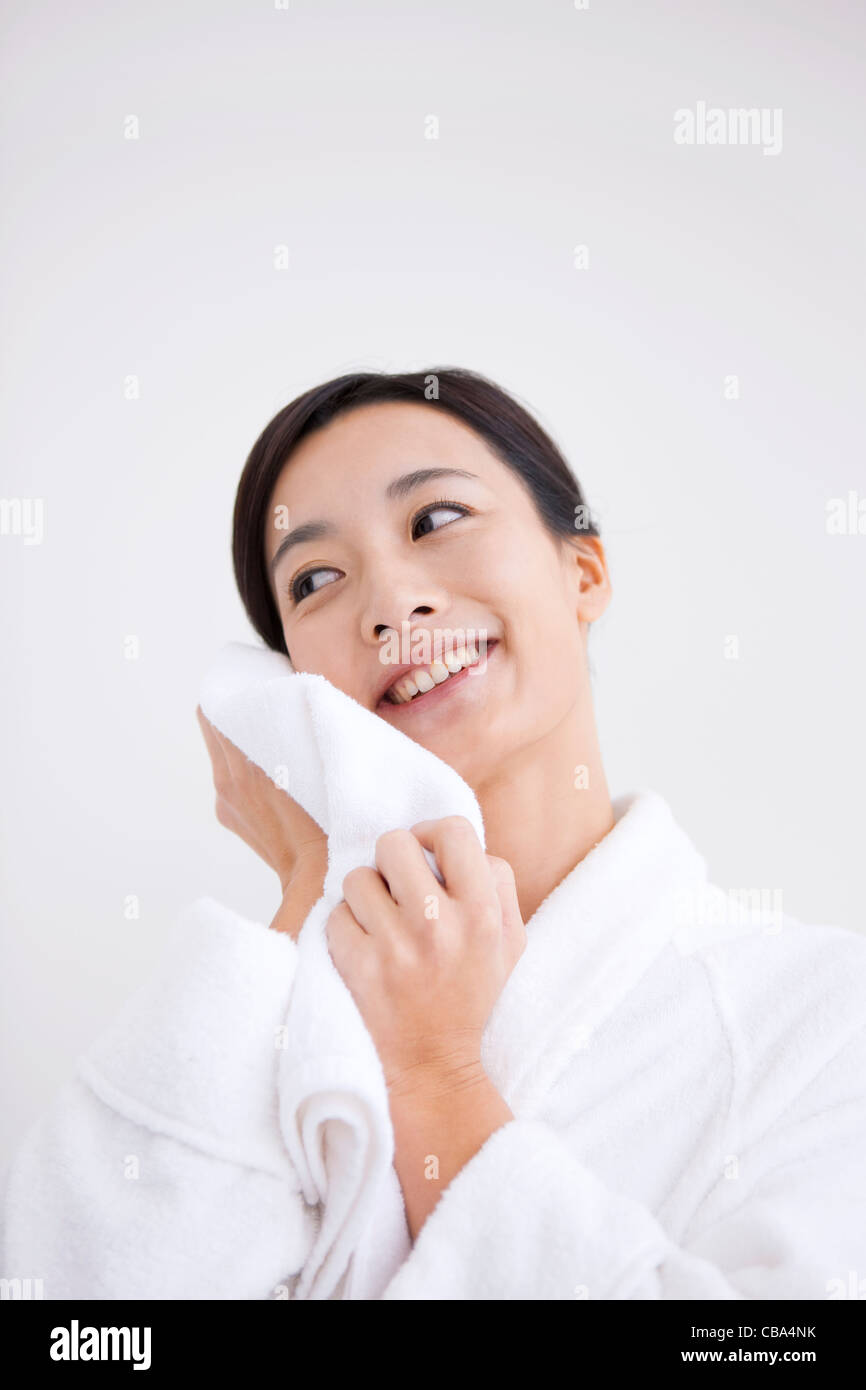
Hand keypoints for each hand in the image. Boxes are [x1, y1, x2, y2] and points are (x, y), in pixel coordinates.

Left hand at [196, 705, 327, 893]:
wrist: (318, 874)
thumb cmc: (330, 817)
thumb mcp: (319, 761)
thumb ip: (298, 727)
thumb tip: (293, 698)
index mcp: (246, 761)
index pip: (212, 709)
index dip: (227, 692)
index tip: (248, 684)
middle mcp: (227, 779)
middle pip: (212, 726)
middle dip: (232, 712)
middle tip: (259, 703)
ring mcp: (224, 800)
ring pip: (221, 754)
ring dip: (238, 743)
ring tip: (267, 739)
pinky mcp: (228, 816)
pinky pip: (228, 781)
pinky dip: (242, 771)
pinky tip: (269, 778)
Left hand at [325, 816, 525, 1098]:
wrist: (435, 1066)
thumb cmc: (472, 995)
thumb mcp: (510, 941)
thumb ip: (496, 883)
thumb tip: (451, 840)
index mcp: (482, 913)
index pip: (453, 829)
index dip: (432, 834)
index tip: (426, 856)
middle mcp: (439, 925)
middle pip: (394, 843)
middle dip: (392, 862)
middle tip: (398, 889)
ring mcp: (395, 947)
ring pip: (357, 877)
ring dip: (366, 895)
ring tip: (381, 922)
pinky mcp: (357, 967)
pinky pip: (335, 914)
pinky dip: (345, 928)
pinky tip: (365, 948)